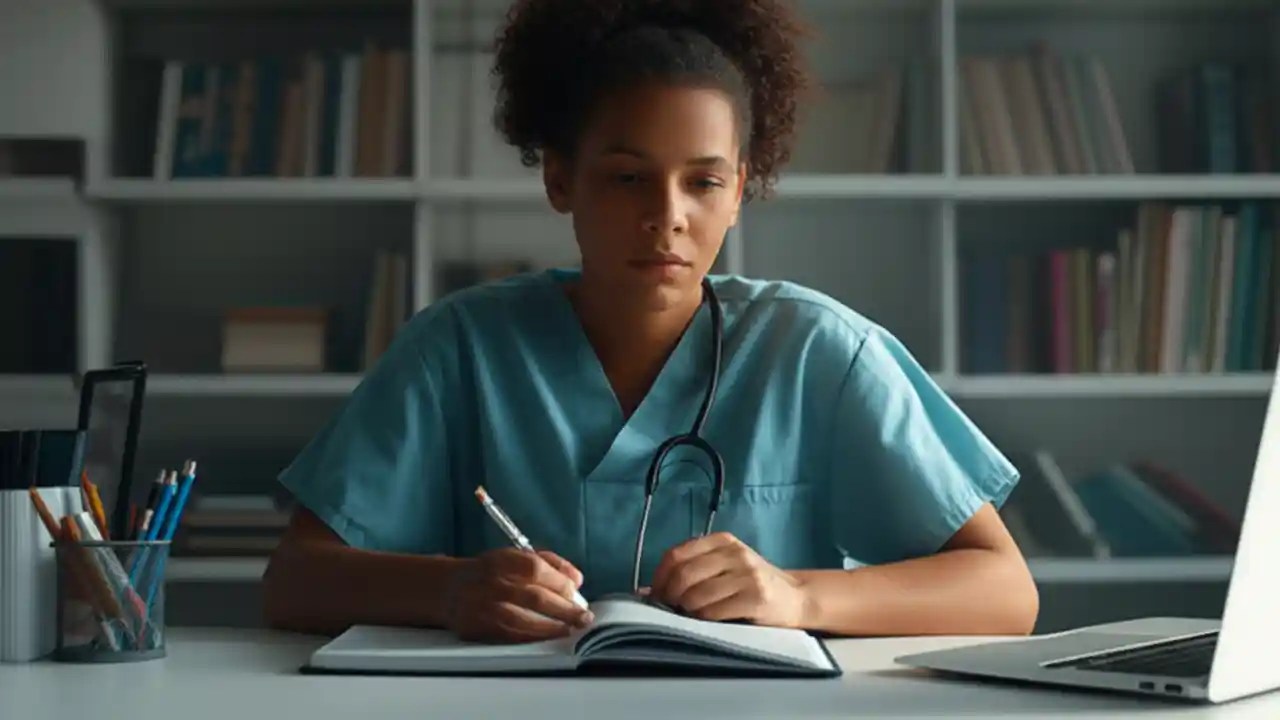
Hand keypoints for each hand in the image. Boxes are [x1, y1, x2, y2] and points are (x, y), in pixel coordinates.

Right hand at [445, 548, 592, 642]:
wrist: (448, 588)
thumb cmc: (491, 571)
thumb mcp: (516, 556)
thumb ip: (549, 563)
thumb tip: (577, 579)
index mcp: (502, 559)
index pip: (535, 569)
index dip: (560, 582)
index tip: (576, 592)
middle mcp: (491, 582)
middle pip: (533, 597)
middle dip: (564, 609)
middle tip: (583, 617)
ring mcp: (482, 606)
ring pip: (522, 620)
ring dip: (551, 627)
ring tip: (570, 629)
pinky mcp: (476, 626)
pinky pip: (509, 634)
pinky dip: (532, 637)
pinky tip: (547, 636)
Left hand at [650, 532, 808, 627]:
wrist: (797, 597)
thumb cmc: (753, 585)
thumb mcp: (725, 568)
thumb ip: (691, 572)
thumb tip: (646, 590)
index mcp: (722, 541)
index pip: (676, 555)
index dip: (660, 578)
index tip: (655, 595)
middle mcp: (734, 553)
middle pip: (684, 574)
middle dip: (670, 596)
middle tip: (670, 609)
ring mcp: (747, 574)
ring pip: (697, 595)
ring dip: (686, 611)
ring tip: (690, 616)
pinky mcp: (756, 597)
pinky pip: (715, 611)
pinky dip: (703, 619)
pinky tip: (707, 621)